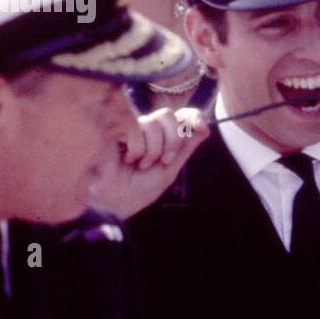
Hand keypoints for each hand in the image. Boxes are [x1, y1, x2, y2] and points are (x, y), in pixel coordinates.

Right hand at [89, 107, 208, 218]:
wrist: (114, 202)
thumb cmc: (138, 189)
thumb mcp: (169, 169)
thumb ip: (185, 147)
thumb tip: (205, 126)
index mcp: (162, 137)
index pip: (181, 115)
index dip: (193, 116)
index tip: (202, 127)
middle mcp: (146, 129)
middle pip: (169, 116)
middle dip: (172, 142)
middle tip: (163, 161)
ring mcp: (130, 127)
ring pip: (155, 122)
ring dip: (153, 150)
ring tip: (140, 164)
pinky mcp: (114, 127)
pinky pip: (138, 128)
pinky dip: (137, 149)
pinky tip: (126, 159)